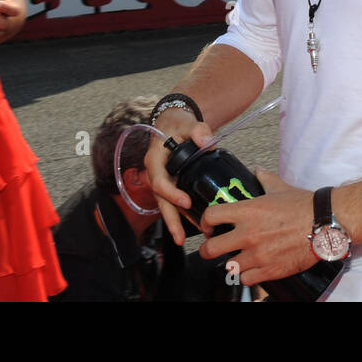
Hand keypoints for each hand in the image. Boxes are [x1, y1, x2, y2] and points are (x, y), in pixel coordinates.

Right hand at [144, 114, 214, 245]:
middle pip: (161, 200)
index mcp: (155, 159)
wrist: (174, 122)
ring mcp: (163, 180)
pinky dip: (183, 214)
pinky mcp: (171, 183)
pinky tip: (195, 224)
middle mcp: (156, 173)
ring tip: (184, 239)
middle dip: (170, 220)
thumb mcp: (188, 122)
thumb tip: (206, 141)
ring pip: (167, 204)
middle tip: (180, 237)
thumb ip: (198, 130)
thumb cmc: (178, 123)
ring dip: (176, 222)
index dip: (171, 193)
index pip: (159, 181)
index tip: (185, 202)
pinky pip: (174, 201)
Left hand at [198, 169, 317, 286]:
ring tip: (239, 258)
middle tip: (215, 248)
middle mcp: (248, 234)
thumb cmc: (304, 205)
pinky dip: (248, 275)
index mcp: (247, 211)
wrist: (325, 223)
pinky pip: (246, 279)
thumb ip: (265, 179)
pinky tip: (253, 269)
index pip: (210, 216)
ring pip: (229, 266)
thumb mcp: (281, 188)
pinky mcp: (269, 270)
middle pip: (210, 249)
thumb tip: (257, 171)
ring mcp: (258, 254)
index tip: (208, 227)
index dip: (204, 222)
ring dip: (233, 263)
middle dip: (209, 249)